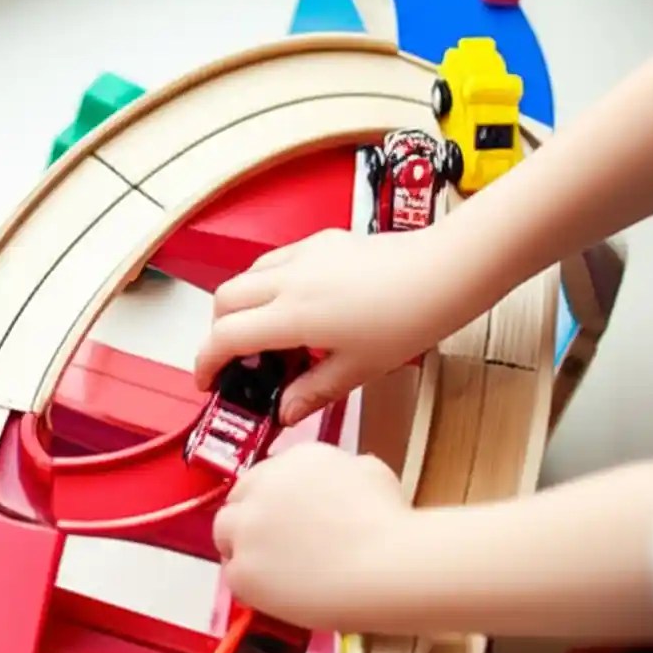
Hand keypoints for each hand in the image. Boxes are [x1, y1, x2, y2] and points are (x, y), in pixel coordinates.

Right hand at [194, 228, 458, 424]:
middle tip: (235, 360)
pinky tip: (293, 304)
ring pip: (245, 277)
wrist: (445, 271)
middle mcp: (290, 280)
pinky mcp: (321, 241)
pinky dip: (267, 283)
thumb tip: (286, 411)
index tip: (209, 380)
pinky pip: (274, 260)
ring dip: (241, 305)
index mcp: (293, 315)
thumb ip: (313, 393)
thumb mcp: (359, 370)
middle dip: (217, 332)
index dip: (207, 363)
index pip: (225, 338)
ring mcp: (303, 255)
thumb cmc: (412, 315)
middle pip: (223, 301)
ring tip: (266, 334)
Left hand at [212, 442, 409, 629]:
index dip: (272, 501)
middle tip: (274, 547)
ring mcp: (247, 526)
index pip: (265, 477)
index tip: (285, 520)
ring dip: (244, 550)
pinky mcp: (242, 567)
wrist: (387, 566)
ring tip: (274, 573)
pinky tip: (278, 595)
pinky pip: (234, 575)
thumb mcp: (370, 474)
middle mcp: (263, 485)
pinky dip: (252, 585)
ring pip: (226, 536)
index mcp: (295, 458)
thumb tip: (339, 484)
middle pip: (238, 501)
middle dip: (251, 521)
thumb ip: (342, 473)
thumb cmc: (391, 523)